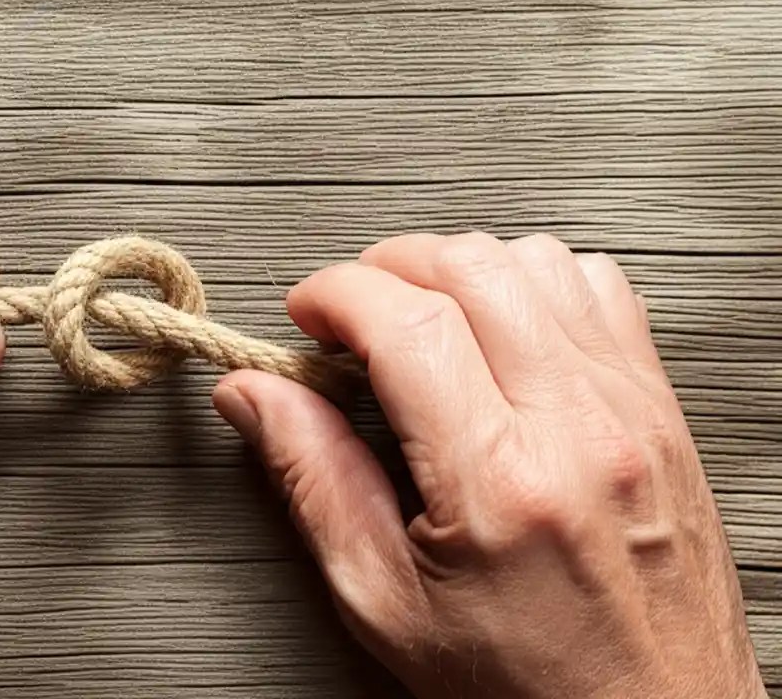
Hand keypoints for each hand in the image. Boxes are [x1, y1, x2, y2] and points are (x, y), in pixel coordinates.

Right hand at [213, 232, 765, 697]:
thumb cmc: (524, 683)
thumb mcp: (383, 600)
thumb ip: (312, 480)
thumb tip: (255, 395)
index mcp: (498, 485)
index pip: (407, 322)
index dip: (336, 294)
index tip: (307, 314)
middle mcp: (579, 431)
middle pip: (472, 267)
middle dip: (388, 266)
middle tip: (350, 313)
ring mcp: (634, 413)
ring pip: (540, 261)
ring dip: (461, 267)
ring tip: (421, 317)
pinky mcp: (662, 411)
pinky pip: (603, 289)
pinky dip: (535, 282)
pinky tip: (501, 328)